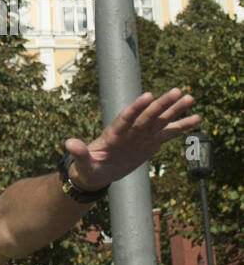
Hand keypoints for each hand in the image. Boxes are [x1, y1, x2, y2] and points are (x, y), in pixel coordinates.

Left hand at [65, 88, 199, 189]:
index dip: (136, 108)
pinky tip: (195, 118)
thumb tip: (69, 143)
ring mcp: (141, 136)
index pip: (126, 118)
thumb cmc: (87, 168)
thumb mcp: (82, 163)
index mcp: (113, 134)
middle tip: (177, 91)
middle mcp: (130, 131)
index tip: (148, 95)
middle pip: (147, 115)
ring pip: (160, 120)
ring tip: (190, 98)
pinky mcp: (150, 142)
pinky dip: (180, 126)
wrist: (97, 173)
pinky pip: (167, 133)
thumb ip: (79, 153)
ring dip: (174, 110)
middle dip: (162, 104)